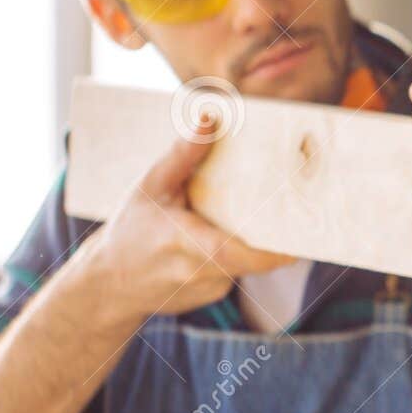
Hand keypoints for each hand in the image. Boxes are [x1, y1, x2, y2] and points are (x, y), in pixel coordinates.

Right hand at [87, 116, 296, 320]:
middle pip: (257, 258)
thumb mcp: (150, 186)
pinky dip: (235, 253)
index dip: (278, 249)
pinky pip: (237, 270)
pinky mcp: (214, 295)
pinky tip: (219, 237)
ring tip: (246, 215)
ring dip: (250, 241)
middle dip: (275, 236)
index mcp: (188, 244)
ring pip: (248, 262)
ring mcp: (212, 289)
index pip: (244, 254)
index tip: (301, 230)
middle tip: (293, 207)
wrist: (110, 283)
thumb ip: (183, 155)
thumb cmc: (130, 229)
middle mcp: (204, 273)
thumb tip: (211, 117)